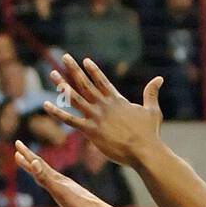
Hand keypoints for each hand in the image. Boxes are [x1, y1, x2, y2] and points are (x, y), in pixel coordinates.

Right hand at [13, 142, 109, 206]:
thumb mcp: (59, 191)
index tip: (17, 143)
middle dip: (29, 158)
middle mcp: (60, 181)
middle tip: (18, 149)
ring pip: (49, 176)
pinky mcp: (71, 198)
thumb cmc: (78, 205)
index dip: (27, 154)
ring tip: (32, 165)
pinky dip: (50, 182)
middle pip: (42, 167)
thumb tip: (34, 162)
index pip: (38, 163)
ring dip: (38, 169)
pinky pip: (56, 186)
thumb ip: (46, 178)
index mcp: (56, 178)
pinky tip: (53, 184)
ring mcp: (66, 188)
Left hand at [43, 55, 162, 164]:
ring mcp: (96, 117)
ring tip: (52, 73)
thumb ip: (151, 93)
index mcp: (117, 100)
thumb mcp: (153, 110)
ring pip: (74, 98)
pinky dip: (57, 112)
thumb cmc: (150, 133)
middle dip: (73, 69)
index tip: (84, 60)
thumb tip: (159, 78)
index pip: (101, 81)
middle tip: (63, 57)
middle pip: (84, 83)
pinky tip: (46, 105)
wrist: (144, 150)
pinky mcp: (91, 131)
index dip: (92, 70)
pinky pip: (70, 120)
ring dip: (62, 85)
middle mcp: (104, 105)